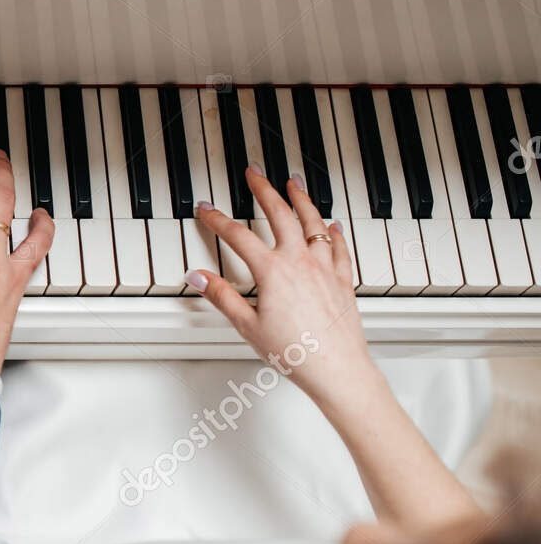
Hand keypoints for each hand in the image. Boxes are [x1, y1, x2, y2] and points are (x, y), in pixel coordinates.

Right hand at [190, 167, 376, 407]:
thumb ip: (222, 296)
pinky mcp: (344, 280)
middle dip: (264, 190)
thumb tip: (198, 277)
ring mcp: (325, 269)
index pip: (238, 236)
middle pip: (280, 214)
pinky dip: (334, 232)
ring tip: (294, 183)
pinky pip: (340, 247)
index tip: (206, 209)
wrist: (339, 370)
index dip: (217, 219)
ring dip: (301, 200)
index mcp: (273, 272)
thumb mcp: (248, 327)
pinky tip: (332, 224)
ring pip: (313, 223)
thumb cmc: (296, 354)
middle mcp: (301, 262)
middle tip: (255, 173)